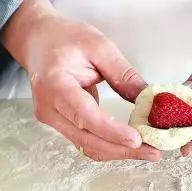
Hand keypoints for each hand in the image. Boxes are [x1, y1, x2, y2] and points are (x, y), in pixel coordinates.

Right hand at [1, 0, 161, 161]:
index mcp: (55, 84)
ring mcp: (52, 119)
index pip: (84, 115)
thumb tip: (148, 100)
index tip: (137, 139)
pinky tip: (129, 144)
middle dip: (122, 149)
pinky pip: (85, 141)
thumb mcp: (99, 46)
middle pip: (87, 139)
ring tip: (148, 151)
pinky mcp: (59, 123)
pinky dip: (108, 145)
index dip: (111, 131)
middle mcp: (49, 108)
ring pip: (87, 146)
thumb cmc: (64, 38)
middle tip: (154, 151)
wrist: (37, 40)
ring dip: (118, 151)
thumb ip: (123, 74)